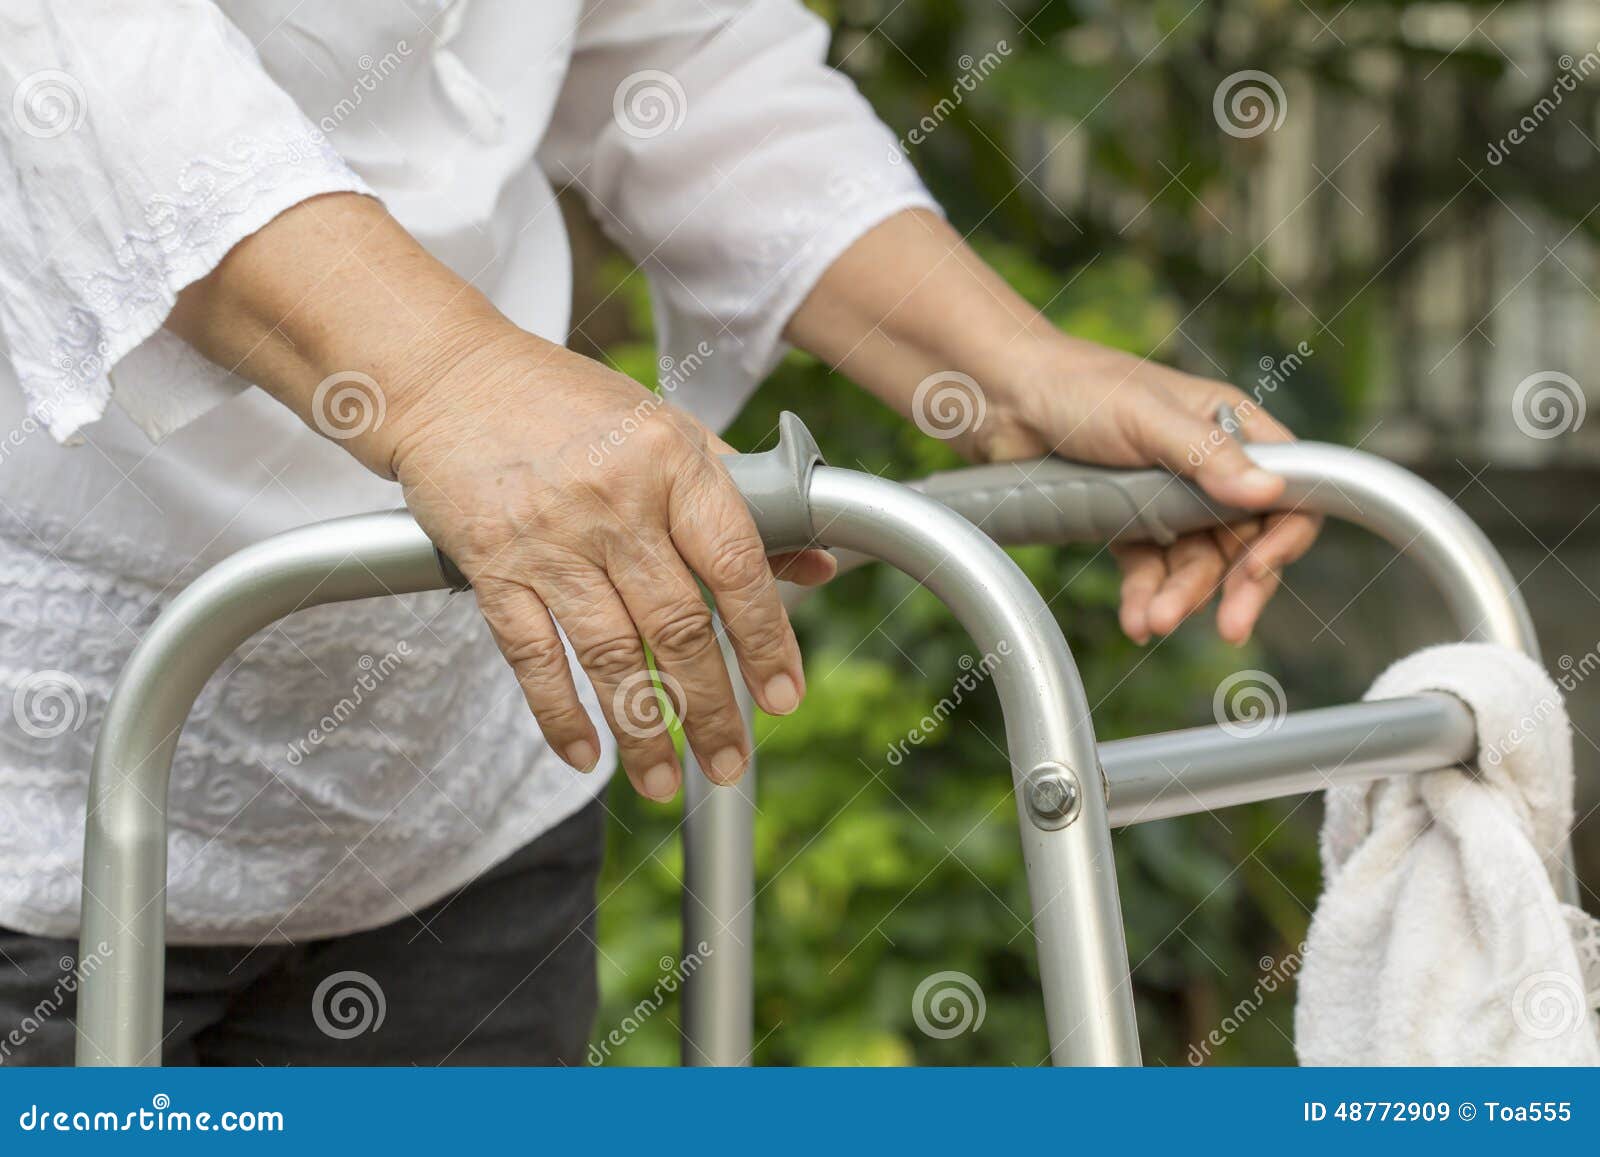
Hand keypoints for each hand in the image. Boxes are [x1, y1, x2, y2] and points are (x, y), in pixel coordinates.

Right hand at [167, 193, 832, 801]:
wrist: (447, 377)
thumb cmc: (568, 404)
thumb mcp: (667, 430)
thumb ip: (740, 497)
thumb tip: (813, 567)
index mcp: (670, 461)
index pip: (735, 565)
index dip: (766, 640)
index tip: (783, 697)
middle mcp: (613, 500)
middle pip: (677, 626)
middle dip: (711, 709)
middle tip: (731, 764)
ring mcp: (548, 536)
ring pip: (610, 654)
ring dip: (643, 730)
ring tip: (664, 784)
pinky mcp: (490, 563)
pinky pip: (533, 656)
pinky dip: (560, 714)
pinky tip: (586, 754)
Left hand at [781, 208, 1314, 646]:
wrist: (998, 400)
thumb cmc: (1074, 387)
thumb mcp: (1144, 416)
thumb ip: (1204, 456)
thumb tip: (1268, 492)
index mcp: (1229, 424)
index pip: (1289, 486)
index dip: (1285, 532)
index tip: (1262, 568)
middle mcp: (1207, 462)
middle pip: (1245, 537)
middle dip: (1237, 583)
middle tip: (1231, 625)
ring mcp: (1168, 495)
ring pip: (1196, 561)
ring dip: (1182, 596)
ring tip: (1154, 621)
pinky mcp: (1128, 520)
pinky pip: (1150, 568)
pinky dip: (1146, 595)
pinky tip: (1136, 620)